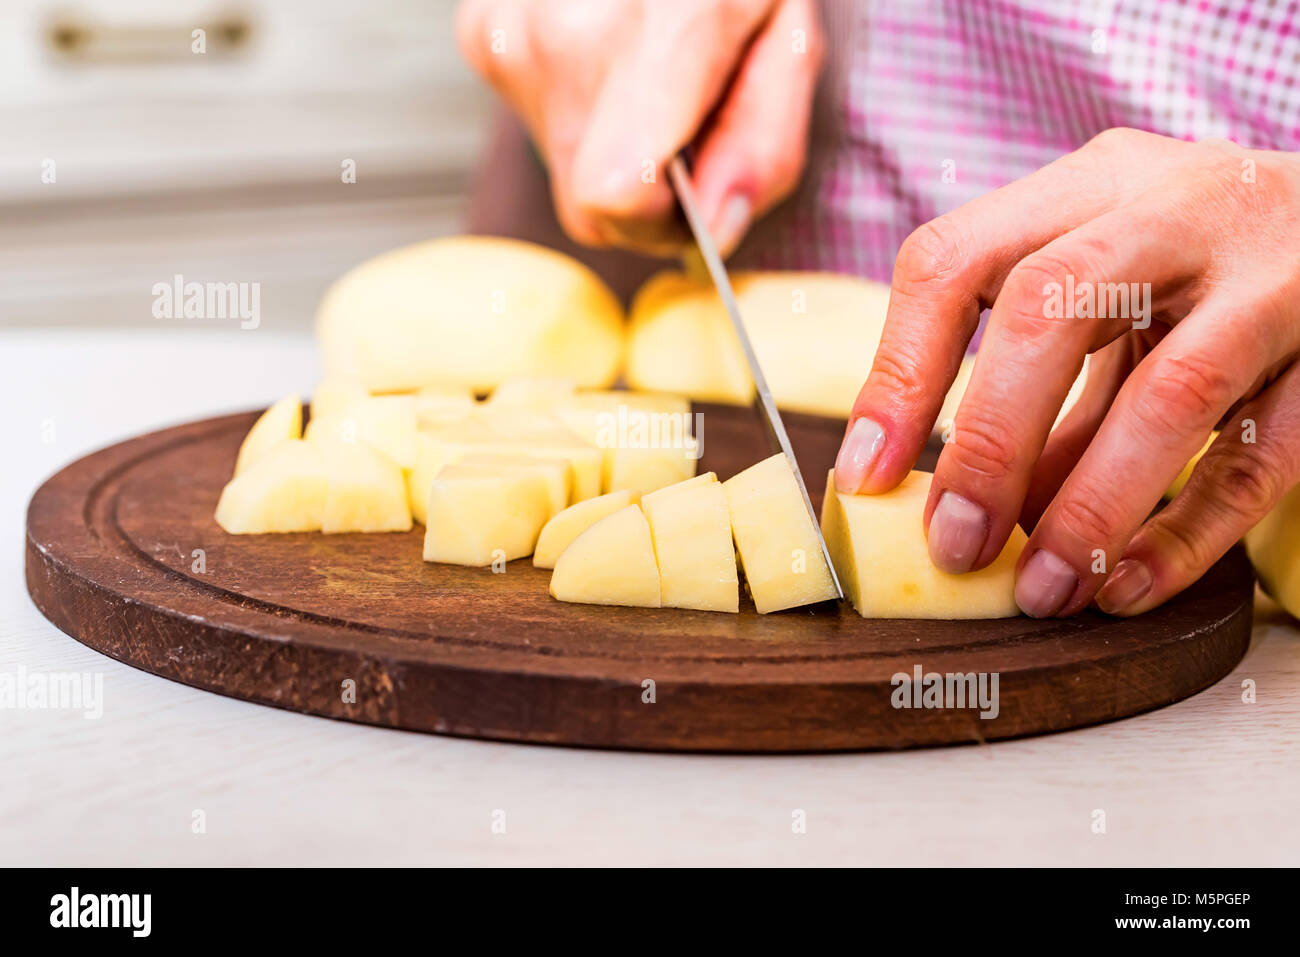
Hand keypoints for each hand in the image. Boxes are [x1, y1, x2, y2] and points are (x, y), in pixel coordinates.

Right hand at [456, 0, 823, 255]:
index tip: (701, 186)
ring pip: (566, 172)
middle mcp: (568, 29)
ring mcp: (512, 32)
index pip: (617, 194)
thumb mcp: (790, 43)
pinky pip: (540, 127)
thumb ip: (764, 146)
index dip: (663, 220)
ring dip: (618, 149)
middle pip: (591, 206)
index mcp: (667, 21)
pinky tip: (613, 56)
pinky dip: (585, 113)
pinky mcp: (483, 36)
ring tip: (652, 71)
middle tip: (687, 119)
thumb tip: (717, 229)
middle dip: (650, 192)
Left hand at [833, 128, 1299, 617]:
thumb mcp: (1115, 285)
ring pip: (1170, 388)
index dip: (898, 373)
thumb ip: (1043, 376)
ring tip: (1044, 589)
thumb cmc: (1209, 264)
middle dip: (988, 440)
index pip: (955, 258)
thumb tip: (958, 505)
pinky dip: (1189, 533)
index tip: (864, 477)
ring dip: (1091, 506)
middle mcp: (1175, 206)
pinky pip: (1259, 456)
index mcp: (1090, 185)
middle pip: (1048, 308)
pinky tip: (1130, 585)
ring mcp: (1270, 271)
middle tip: (953, 545)